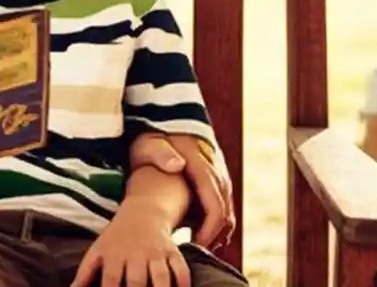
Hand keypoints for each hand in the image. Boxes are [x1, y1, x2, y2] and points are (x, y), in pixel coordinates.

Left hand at [70, 199, 190, 286]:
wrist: (142, 213)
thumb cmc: (116, 239)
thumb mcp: (97, 251)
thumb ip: (85, 274)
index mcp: (114, 256)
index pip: (111, 281)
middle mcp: (135, 255)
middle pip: (137, 281)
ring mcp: (155, 253)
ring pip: (161, 276)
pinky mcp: (173, 251)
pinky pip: (181, 269)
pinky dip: (184, 283)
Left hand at [129, 133, 235, 247]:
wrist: (167, 122)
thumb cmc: (154, 136)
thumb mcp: (150, 143)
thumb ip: (161, 154)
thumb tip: (177, 166)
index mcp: (203, 168)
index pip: (215, 208)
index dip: (208, 232)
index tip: (194, 245)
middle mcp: (217, 175)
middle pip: (225, 215)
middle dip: (212, 237)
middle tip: (192, 253)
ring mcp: (219, 178)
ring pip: (226, 213)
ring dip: (214, 232)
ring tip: (193, 246)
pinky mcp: (215, 182)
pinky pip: (221, 207)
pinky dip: (213, 223)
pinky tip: (195, 232)